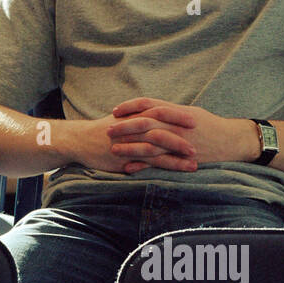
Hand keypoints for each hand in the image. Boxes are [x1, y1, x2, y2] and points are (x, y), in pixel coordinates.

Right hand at [62, 112, 198, 173]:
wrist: (80, 140)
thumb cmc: (103, 131)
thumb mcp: (122, 119)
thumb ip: (139, 118)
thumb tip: (156, 118)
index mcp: (135, 115)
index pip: (161, 111)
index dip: (178, 115)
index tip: (196, 118)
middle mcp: (135, 126)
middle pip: (164, 127)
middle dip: (183, 133)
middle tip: (203, 138)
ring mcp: (131, 142)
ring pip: (160, 146)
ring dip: (178, 152)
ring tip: (195, 159)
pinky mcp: (127, 158)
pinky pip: (150, 162)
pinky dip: (166, 165)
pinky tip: (177, 171)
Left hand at [107, 98, 256, 173]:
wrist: (231, 141)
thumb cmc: (210, 125)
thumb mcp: (190, 113)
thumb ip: (170, 111)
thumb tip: (152, 109)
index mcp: (175, 111)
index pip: (148, 104)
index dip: (130, 107)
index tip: (116, 110)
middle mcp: (175, 124)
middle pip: (144, 122)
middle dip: (124, 126)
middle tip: (107, 129)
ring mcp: (178, 142)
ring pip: (148, 143)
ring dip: (129, 147)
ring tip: (114, 149)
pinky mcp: (181, 158)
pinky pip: (159, 162)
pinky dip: (143, 165)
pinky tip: (129, 168)